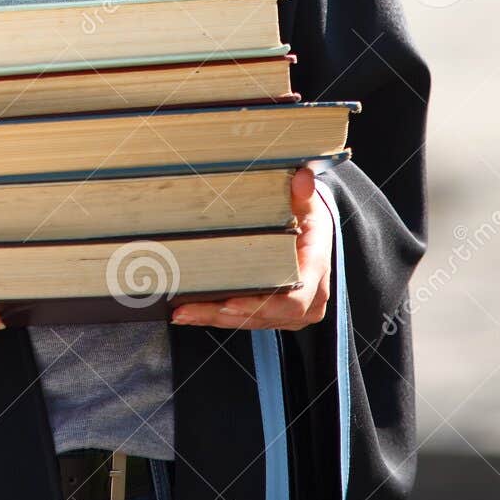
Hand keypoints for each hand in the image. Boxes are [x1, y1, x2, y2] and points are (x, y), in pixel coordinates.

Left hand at [169, 165, 332, 330]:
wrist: (316, 235)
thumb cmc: (310, 220)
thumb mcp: (308, 205)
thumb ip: (303, 193)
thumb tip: (301, 177)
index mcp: (315, 270)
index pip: (292, 299)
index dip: (261, 305)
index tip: (230, 303)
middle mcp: (309, 299)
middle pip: (264, 315)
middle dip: (224, 314)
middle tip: (190, 309)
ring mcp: (293, 311)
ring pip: (252, 321)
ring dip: (215, 318)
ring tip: (184, 312)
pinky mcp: (277, 315)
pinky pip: (247, 320)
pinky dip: (219, 317)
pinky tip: (193, 312)